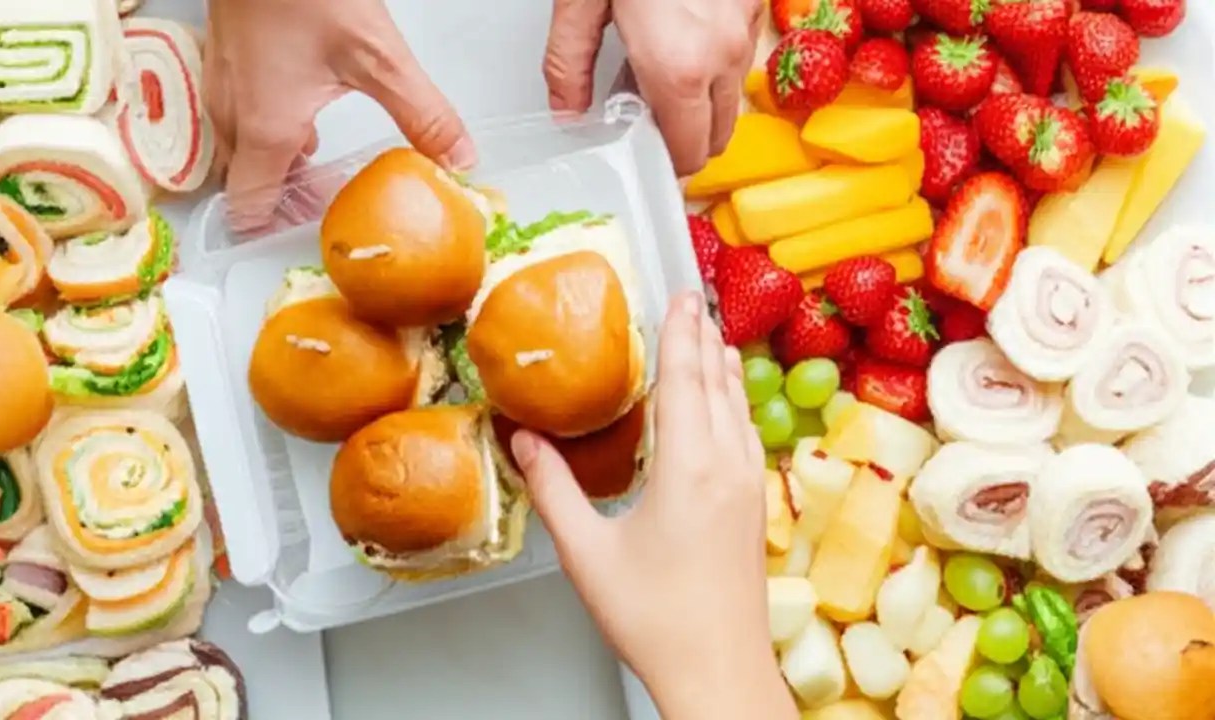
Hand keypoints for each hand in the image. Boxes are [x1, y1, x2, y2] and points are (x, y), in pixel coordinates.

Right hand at [204, 0, 474, 230]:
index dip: (276, 230)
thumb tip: (458, 157)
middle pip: (245, 185)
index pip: (248, 209)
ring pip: (239, 150)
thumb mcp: (378, 59)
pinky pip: (236, 116)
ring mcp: (220, 85)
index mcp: (266, 129)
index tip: (311, 233)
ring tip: (320, 166)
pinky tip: (301, 115)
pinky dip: (265, 130)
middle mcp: (233, 114)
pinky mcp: (223, 61)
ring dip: (275, 167)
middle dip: (284, 202)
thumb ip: (422, 115)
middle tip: (328, 204)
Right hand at [511, 292, 796, 719]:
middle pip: (718, 382)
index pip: (686, 377)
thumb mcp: (586, 552)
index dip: (681, 330)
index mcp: (689, 466)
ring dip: (722, 366)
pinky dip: (733, 402)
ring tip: (710, 338)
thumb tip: (523, 440)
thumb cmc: (655, 619)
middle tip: (695, 299)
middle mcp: (727, 466)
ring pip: (738, 407)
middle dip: (704, 336)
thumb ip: (552, 489)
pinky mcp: (754, 507)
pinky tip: (726, 407)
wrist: (718, 671)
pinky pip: (746, 433)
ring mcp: (747, 486)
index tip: (682, 292)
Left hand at [542, 0, 762, 175]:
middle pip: (718, 136)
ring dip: (704, 104)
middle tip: (646, 119)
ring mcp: (744, 27)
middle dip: (686, 140)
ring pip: (734, 99)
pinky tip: (682, 40)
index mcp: (677, 68)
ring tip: (660, 75)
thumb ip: (569, 64)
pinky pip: (741, 55)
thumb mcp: (580, 0)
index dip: (667, 164)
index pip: (689, 153)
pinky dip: (716, 65)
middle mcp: (721, 55)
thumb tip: (568, 111)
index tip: (644, 155)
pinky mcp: (754, 2)